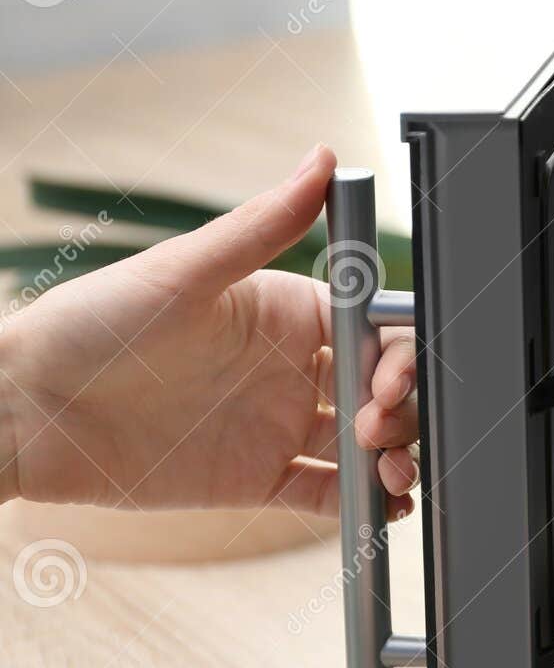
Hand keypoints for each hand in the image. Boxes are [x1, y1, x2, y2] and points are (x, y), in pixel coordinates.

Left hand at [0, 145, 419, 516]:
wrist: (25, 411)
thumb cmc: (89, 325)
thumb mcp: (184, 272)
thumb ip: (262, 223)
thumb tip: (322, 159)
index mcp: (282, 312)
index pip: (372, 327)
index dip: (397, 351)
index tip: (391, 376)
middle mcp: (289, 367)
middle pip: (380, 387)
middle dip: (401, 409)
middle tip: (377, 428)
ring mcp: (277, 425)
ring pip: (366, 444)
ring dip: (396, 458)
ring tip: (392, 475)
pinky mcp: (259, 479)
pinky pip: (327, 494)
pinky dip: (364, 503)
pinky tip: (379, 509)